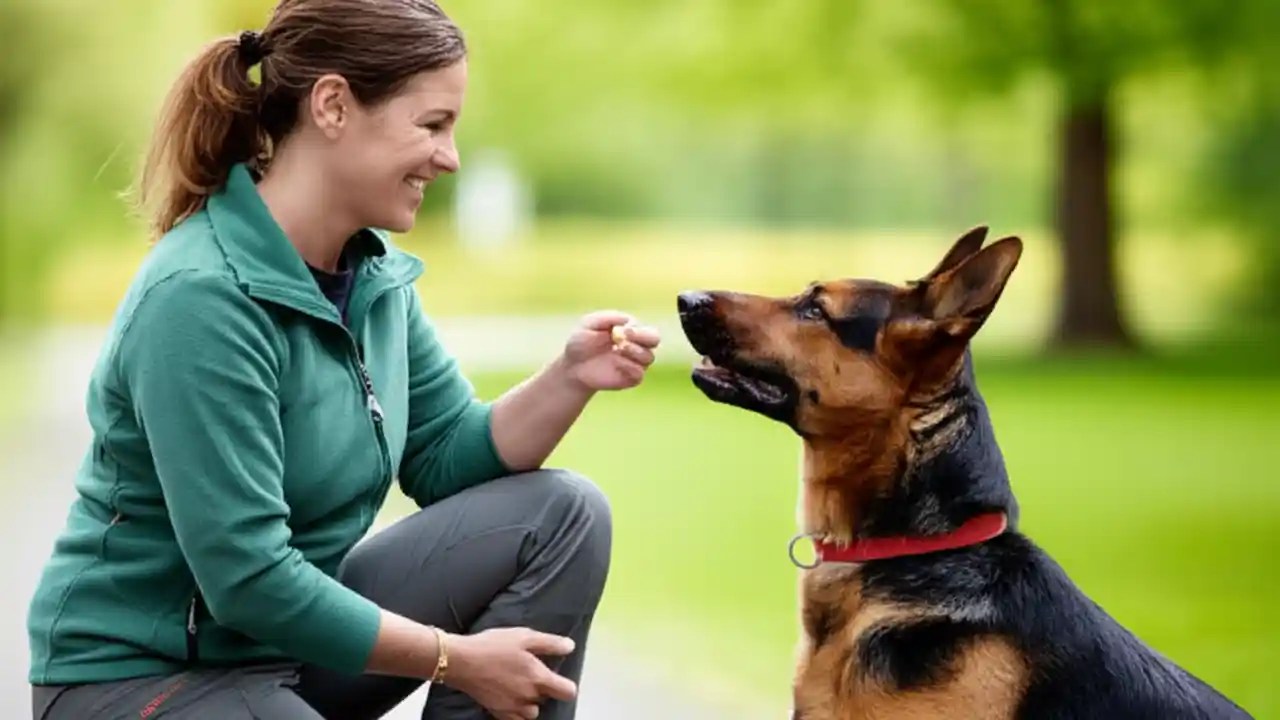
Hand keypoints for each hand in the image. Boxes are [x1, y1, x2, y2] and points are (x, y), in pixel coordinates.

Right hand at [443, 627, 577, 719]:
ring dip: (530, 702)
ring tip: (519, 686)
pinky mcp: (497, 712)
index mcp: (538, 678)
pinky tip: (508, 695)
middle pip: (547, 699)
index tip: (559, 678)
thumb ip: (550, 644)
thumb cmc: (492, 646)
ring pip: (532, 712)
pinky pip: (515, 719)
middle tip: (529, 672)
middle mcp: (528, 697)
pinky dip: (515, 711)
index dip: (567, 686)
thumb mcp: (524, 637)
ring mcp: (512, 707)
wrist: (460, 661)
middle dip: (543, 688)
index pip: (568, 692)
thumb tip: (570, 647)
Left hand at [560, 310, 660, 391]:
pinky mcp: (629, 379)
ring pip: (649, 357)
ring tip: (620, 350)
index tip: (625, 331)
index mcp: (630, 331)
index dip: (639, 330)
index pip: (646, 329)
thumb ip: (607, 318)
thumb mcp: (589, 324)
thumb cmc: (581, 342)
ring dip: (637, 352)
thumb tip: (627, 320)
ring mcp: (634, 363)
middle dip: (645, 338)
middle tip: (628, 339)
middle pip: (654, 340)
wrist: (572, 366)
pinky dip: (630, 368)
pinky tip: (617, 364)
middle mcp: (636, 346)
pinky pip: (639, 374)